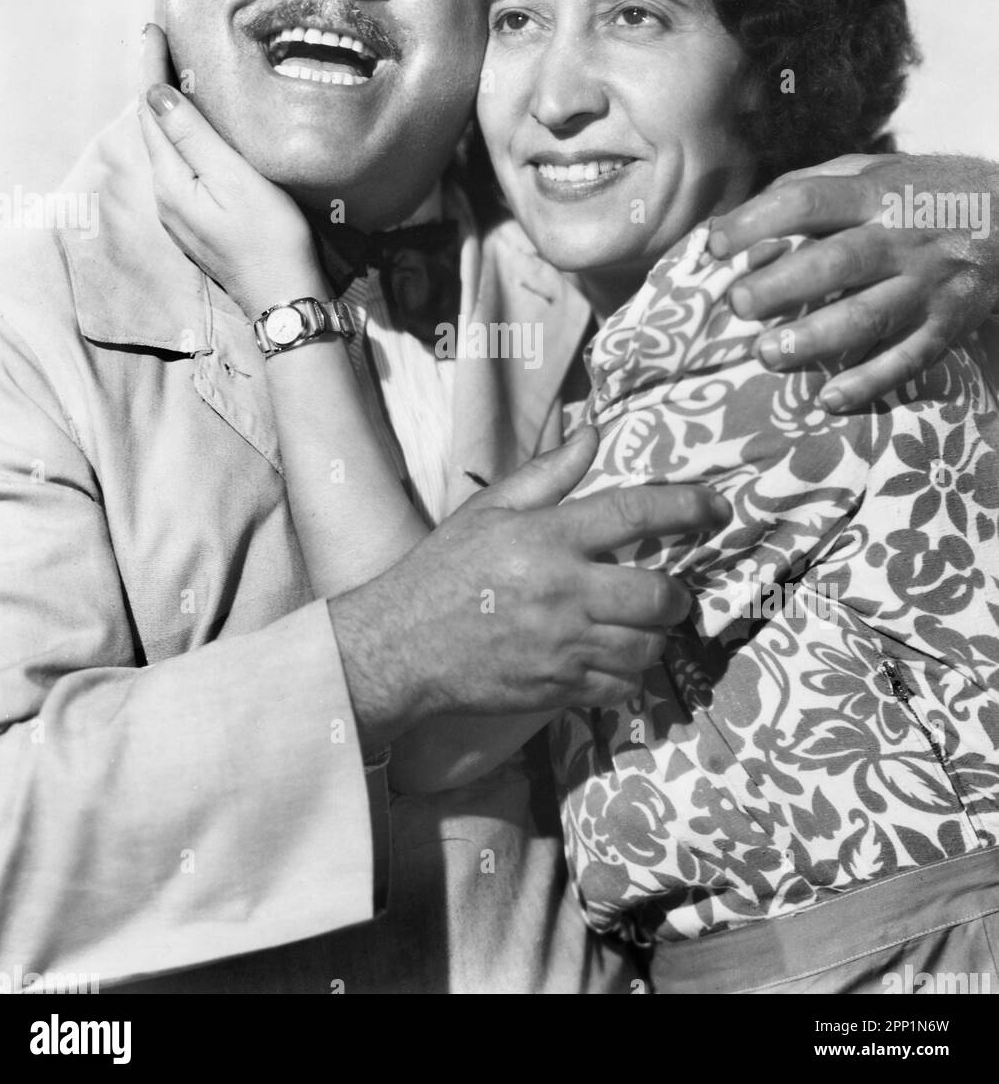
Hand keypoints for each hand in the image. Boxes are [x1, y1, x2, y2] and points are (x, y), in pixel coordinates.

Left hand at [137, 23, 324, 317]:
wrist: (286, 299)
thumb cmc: (269, 238)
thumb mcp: (233, 179)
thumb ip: (193, 136)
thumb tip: (156, 94)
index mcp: (170, 182)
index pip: (150, 111)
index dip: (150, 68)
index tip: (152, 28)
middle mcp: (165, 198)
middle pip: (152, 129)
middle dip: (154, 84)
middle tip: (162, 43)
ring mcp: (180, 214)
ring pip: (166, 149)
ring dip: (168, 111)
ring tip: (176, 75)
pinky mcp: (198, 223)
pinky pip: (182, 168)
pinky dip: (183, 138)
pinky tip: (196, 128)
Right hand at [328, 427, 730, 746]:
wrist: (403, 645)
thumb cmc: (446, 569)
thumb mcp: (491, 508)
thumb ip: (548, 473)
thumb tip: (592, 433)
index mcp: (550, 537)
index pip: (637, 514)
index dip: (688, 508)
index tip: (718, 509)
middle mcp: (565, 590)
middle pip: (659, 593)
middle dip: (678, 592)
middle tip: (670, 589)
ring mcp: (565, 645)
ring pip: (648, 645)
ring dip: (656, 634)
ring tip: (640, 625)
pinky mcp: (560, 687)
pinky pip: (623, 686)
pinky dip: (630, 674)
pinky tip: (614, 659)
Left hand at [709, 152, 998, 410]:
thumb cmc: (919, 195)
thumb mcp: (872, 172)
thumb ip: (810, 187)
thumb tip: (738, 220)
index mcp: (876, 193)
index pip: (808, 201)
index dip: (757, 222)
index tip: (715, 246)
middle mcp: (902, 238)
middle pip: (836, 263)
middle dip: (781, 287)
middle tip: (738, 305)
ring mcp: (927, 285)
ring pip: (869, 316)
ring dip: (815, 339)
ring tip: (768, 353)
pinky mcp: (947, 325)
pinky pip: (909, 359)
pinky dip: (869, 382)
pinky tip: (829, 399)